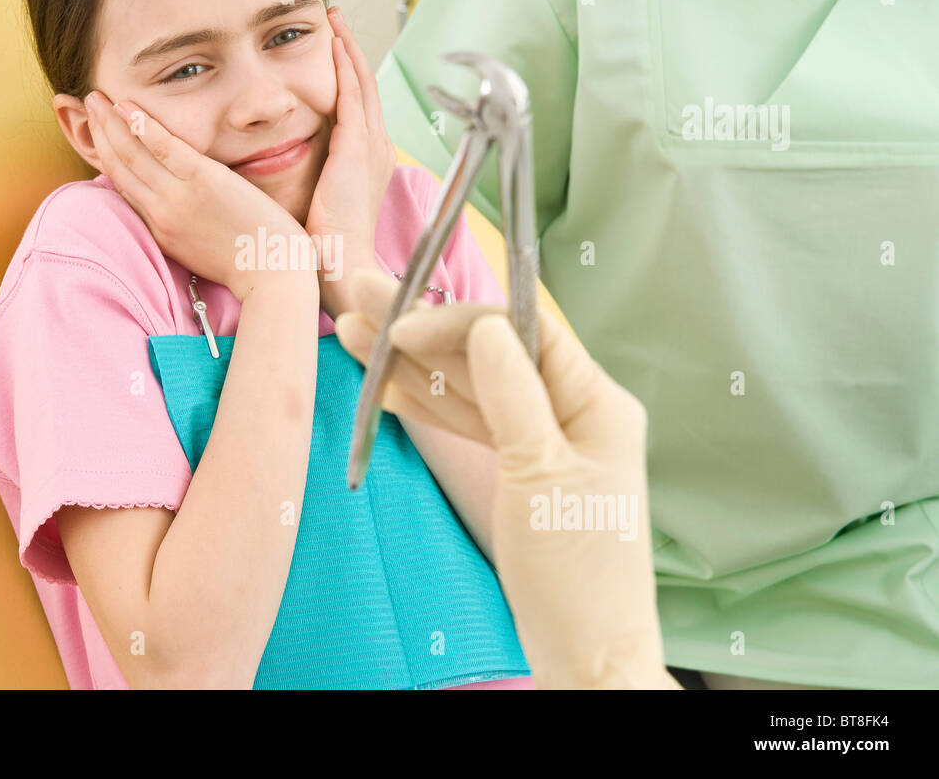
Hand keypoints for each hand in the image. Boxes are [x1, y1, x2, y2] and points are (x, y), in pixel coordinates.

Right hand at [85, 92, 313, 301]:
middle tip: (87, 105)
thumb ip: (181, 225)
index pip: (123, 188)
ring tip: (96, 97)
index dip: (105, 157)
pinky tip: (126, 105)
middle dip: (98, 134)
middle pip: (118, 168)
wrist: (272, 275)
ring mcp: (178, 199)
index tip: (97, 133)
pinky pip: (163, 147)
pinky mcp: (203, 182)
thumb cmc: (247, 261)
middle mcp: (160, 215)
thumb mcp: (200, 249)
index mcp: (159, 230)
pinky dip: (142, 125)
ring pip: (132, 155)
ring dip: (109, 122)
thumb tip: (173, 205)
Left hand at [306, 8, 395, 318]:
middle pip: (365, 86)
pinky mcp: (359, 147)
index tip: (331, 51)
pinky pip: (354, 94)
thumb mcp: (315, 202)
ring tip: (335, 21)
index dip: (346, 75)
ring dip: (348, 48)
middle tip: (335, 21)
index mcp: (367, 162)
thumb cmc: (322, 246)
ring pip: (362, 82)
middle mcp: (376, 148)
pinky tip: (333, 43)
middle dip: (350, 51)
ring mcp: (371, 146)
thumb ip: (304, 177)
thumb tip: (273, 166)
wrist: (339, 266)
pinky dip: (345, 66)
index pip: (358, 106)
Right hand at [334, 269, 679, 689]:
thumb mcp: (542, 478)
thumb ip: (512, 398)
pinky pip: (468, 426)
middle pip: (487, 354)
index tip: (403, 320)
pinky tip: (382, 386)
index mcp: (596, 403)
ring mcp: (541, 441)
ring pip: (469, 388)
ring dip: (412, 364)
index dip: (460, 319)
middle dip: (422, 329)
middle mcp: (570, 412)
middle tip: (361, 295)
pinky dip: (425, 407)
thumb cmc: (579, 575)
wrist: (587, 654)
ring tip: (353, 333)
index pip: (523, 332)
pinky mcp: (517, 470)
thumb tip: (485, 326)